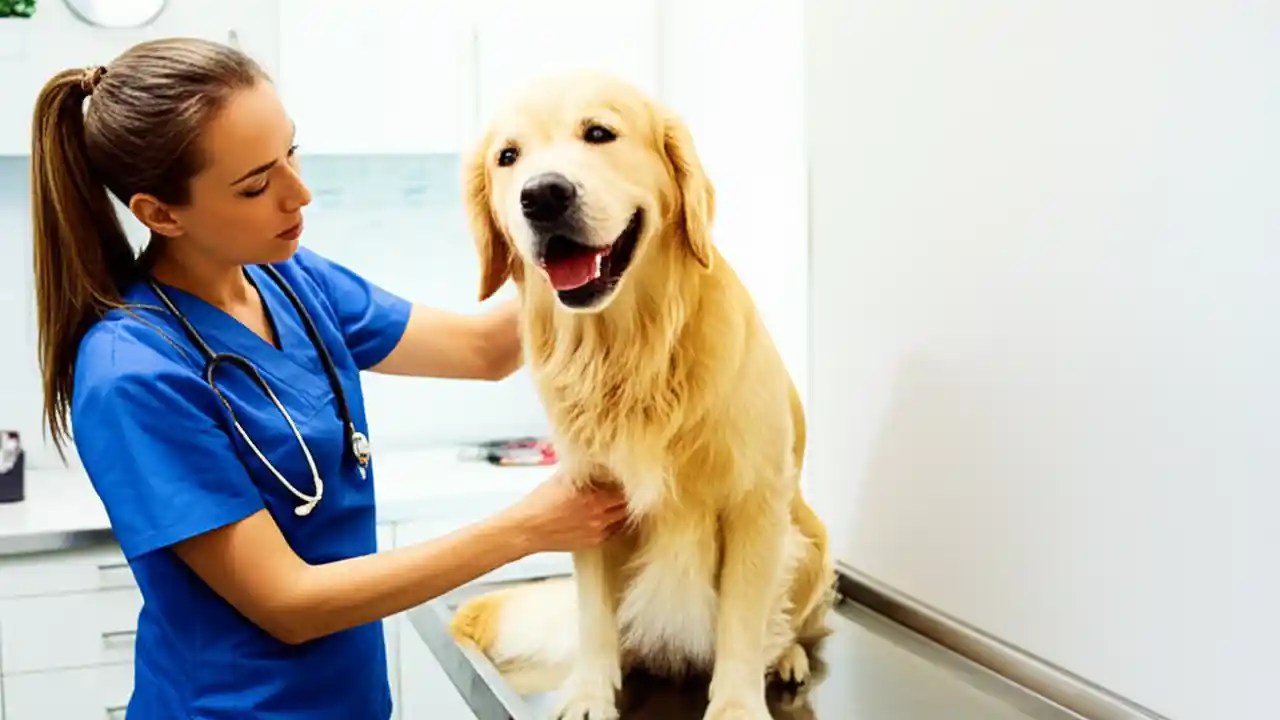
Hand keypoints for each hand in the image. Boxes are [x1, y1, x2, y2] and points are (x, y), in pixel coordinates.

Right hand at [500, 471, 629, 553]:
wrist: (526, 529)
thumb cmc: (539, 503)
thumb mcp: (560, 478)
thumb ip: (580, 469)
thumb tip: (591, 458)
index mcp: (593, 499)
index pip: (623, 490)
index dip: (625, 483)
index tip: (624, 477)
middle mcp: (598, 517)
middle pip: (625, 506)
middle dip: (626, 497)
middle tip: (622, 488)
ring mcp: (596, 532)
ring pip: (621, 520)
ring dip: (620, 510)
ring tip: (615, 502)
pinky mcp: (592, 543)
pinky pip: (612, 532)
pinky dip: (613, 523)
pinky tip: (607, 516)